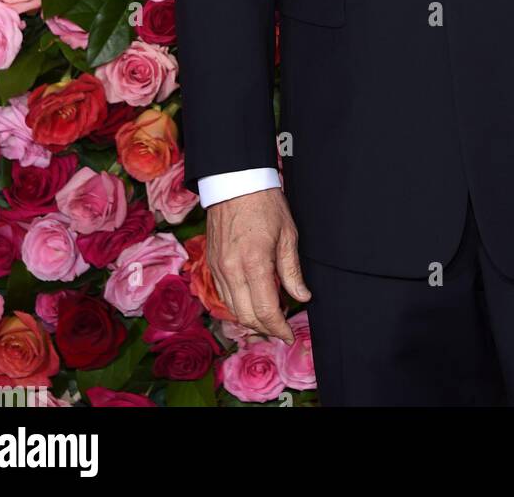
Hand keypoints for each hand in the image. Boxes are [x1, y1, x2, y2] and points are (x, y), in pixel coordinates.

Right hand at [206, 187, 310, 342]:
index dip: (279, 328)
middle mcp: (231, 270)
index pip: (266, 311)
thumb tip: (302, 297)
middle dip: (266, 328)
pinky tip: (252, 300)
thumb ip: (292, 271)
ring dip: (251, 318)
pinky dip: (238, 304)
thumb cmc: (264, 203)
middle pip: (247, 317)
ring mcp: (218, 267)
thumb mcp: (287, 234)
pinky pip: (223, 294)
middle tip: (282, 327)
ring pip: (232, 309)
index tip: (289, 334)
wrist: (235, 180)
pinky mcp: (211, 263)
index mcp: (254, 264)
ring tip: (270, 315)